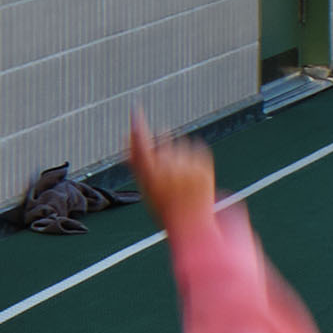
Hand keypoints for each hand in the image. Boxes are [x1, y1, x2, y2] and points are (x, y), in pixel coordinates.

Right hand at [125, 111, 215, 242]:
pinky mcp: (204, 162)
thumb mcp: (145, 187)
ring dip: (179, 153)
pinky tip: (191, 174)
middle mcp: (169, 167)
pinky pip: (196, 147)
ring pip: (180, 142)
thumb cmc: (164, 206)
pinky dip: (193, 157)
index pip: (141, 144)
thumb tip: (127, 136)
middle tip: (167, 169)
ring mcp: (188, 164)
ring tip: (181, 177)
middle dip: (163, 146)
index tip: (135, 109)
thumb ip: (135, 162)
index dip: (137, 126)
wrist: (192, 223)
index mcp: (151, 175)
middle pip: (163, 137)